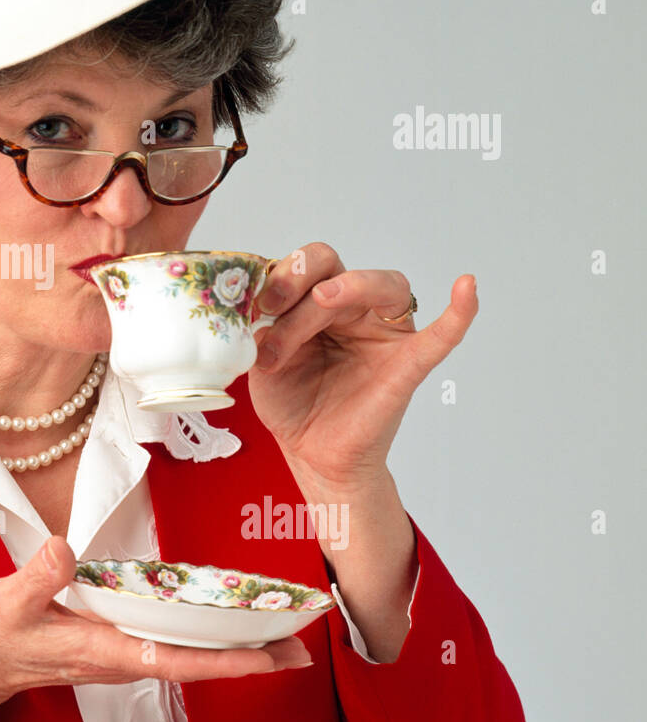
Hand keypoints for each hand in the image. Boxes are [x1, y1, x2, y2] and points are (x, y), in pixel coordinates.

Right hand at [0, 534, 313, 721]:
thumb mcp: (6, 603)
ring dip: (233, 649)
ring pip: (189, 655)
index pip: (178, 661)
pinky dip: (204, 637)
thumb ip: (37, 578)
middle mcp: (122, 658)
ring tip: (276, 638)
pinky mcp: (115, 644)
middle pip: (198, 662)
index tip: (268, 659)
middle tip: (300, 646)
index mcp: (106, 652)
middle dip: (248, 657)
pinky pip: (171, 644)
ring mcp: (121, 654)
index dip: (226, 661)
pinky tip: (220, 624)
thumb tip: (65, 550)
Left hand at [250, 246, 477, 488]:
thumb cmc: (292, 403)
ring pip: (381, 288)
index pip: (308, 268)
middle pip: (337, 270)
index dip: (282, 274)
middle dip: (303, 280)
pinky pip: (440, 337)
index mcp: (317, 306)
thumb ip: (261, 329)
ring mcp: (384, 335)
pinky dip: (458, 313)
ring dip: (343, 290)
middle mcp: (354, 312)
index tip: (258, 301)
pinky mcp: (407, 365)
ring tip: (319, 304)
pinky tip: (466, 287)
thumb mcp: (263, 360)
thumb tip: (255, 304)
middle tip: (276, 306)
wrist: (311, 453)